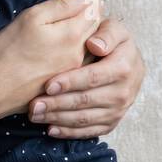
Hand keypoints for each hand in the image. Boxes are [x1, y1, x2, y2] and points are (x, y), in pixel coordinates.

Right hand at [0, 0, 102, 120]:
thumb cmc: (8, 51)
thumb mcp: (31, 19)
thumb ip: (60, 6)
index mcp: (71, 35)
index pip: (90, 11)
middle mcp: (78, 54)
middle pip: (95, 29)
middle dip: (96, 12)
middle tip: (98, 1)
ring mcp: (73, 71)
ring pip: (92, 47)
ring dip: (95, 31)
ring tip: (94, 20)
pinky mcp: (65, 84)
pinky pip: (85, 62)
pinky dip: (89, 49)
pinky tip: (85, 46)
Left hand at [26, 8, 144, 138]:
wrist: (127, 61)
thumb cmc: (112, 41)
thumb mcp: (113, 29)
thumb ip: (106, 33)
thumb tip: (95, 45)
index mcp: (124, 67)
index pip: (93, 77)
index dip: (70, 82)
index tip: (48, 85)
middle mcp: (124, 92)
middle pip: (86, 101)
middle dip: (58, 104)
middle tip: (34, 105)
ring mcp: (118, 110)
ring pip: (85, 119)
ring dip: (58, 119)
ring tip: (35, 115)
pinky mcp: (112, 122)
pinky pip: (90, 131)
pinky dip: (69, 132)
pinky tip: (50, 129)